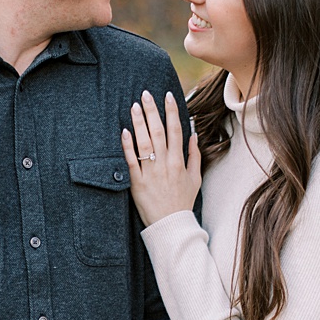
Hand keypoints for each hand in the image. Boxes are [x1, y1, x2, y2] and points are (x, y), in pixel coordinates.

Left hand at [121, 90, 201, 226]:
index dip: (171, 111)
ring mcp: (150, 172)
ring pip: (144, 142)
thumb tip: (193, 134)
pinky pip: (131, 161)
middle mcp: (165, 164)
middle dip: (152, 111)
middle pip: (158, 132)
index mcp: (179, 161)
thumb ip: (194, 155)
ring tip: (134, 106)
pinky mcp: (137, 182)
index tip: (167, 95)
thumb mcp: (195, 178)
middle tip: (145, 94)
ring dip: (139, 123)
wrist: (171, 225)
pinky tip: (124, 131)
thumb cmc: (182, 202)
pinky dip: (128, 146)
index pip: (175, 130)